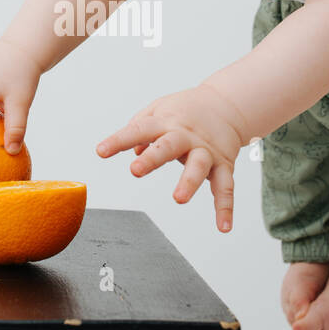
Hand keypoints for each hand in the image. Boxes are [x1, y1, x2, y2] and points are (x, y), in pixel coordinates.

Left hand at [95, 82, 247, 231]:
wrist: (227, 103)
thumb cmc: (186, 110)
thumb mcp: (159, 110)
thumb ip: (141, 128)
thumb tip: (134, 151)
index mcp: (166, 122)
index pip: (139, 130)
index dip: (119, 140)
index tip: (102, 151)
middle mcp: (186, 136)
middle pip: (169, 146)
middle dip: (152, 158)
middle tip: (135, 170)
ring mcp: (206, 150)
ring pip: (199, 165)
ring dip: (189, 182)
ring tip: (179, 199)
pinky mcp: (224, 164)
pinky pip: (225, 187)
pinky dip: (226, 208)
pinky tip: (223, 226)